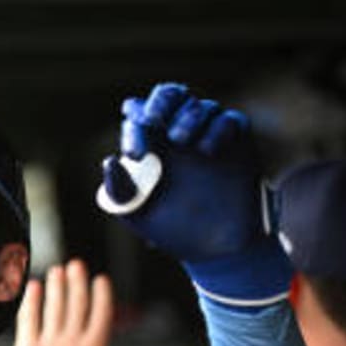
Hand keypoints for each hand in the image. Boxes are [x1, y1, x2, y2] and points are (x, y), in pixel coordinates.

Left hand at [12, 260, 162, 345]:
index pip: (101, 312)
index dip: (101, 293)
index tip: (100, 279)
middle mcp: (73, 340)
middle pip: (77, 302)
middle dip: (77, 280)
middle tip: (76, 264)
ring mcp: (49, 343)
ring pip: (54, 306)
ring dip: (56, 286)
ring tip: (57, 270)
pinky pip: (29, 319)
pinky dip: (32, 301)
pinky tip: (34, 287)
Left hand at [95, 82, 292, 305]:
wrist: (216, 248)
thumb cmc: (172, 230)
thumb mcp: (139, 214)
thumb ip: (120, 189)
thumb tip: (109, 162)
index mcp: (151, 145)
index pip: (139, 118)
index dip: (134, 127)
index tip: (135, 154)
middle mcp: (178, 135)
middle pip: (170, 96)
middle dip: (161, 102)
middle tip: (154, 120)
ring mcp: (208, 135)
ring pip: (199, 106)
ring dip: (187, 117)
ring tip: (181, 141)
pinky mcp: (236, 142)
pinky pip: (230, 120)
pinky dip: (218, 128)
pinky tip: (207, 150)